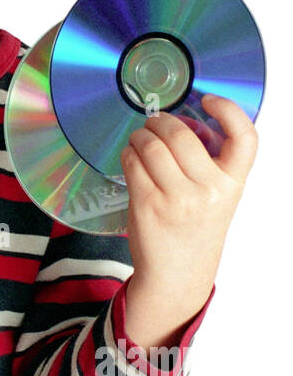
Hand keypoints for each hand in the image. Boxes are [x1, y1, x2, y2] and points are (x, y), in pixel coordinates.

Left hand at [120, 95, 257, 347]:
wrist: (178, 274)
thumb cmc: (196, 230)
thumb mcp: (218, 197)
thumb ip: (209, 164)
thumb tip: (178, 124)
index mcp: (233, 184)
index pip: (245, 138)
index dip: (229, 111)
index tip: (208, 101)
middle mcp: (208, 190)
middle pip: (180, 134)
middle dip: (160, 121)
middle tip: (153, 123)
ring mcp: (177, 198)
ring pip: (151, 145)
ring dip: (140, 136)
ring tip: (139, 140)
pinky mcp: (148, 204)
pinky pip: (132, 162)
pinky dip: (129, 153)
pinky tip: (132, 158)